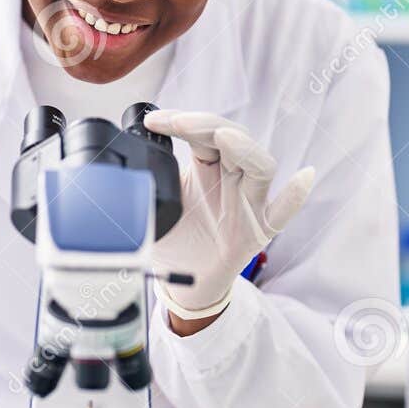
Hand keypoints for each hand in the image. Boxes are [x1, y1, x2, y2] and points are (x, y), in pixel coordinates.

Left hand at [143, 110, 315, 319]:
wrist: (185, 286)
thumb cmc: (173, 244)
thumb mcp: (146, 211)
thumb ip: (133, 191)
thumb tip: (106, 179)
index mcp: (205, 167)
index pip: (201, 133)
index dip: (181, 121)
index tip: (153, 121)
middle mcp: (231, 178)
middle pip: (232, 139)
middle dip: (206, 125)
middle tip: (179, 122)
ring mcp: (249, 202)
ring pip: (259, 166)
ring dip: (244, 148)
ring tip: (225, 137)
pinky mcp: (259, 230)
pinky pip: (282, 211)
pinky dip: (294, 196)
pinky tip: (303, 178)